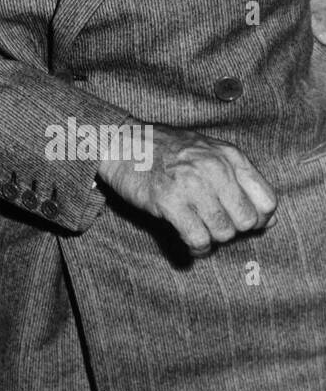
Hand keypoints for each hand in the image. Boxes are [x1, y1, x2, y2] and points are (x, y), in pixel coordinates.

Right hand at [96, 123, 276, 255]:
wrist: (122, 142)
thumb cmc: (166, 149)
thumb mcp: (209, 153)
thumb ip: (240, 180)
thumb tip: (269, 221)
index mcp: (229, 155)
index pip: (267, 200)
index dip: (259, 218)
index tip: (242, 220)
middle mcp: (215, 168)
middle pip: (246, 220)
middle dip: (233, 229)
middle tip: (216, 224)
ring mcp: (192, 184)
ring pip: (223, 232)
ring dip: (212, 238)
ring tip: (199, 229)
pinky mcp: (169, 201)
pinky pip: (198, 239)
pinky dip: (197, 248)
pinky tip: (190, 242)